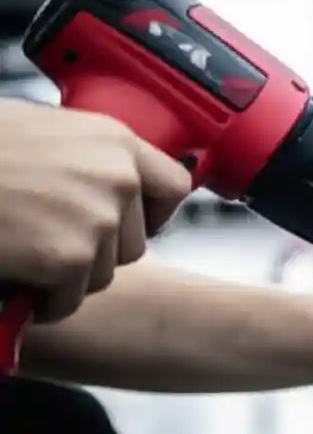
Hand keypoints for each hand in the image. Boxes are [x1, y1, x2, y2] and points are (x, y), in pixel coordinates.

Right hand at [0, 99, 191, 321]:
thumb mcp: (41, 134)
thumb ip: (86, 159)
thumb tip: (115, 190)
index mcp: (113, 139)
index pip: (174, 186)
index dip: (151, 214)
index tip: (125, 223)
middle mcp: (117, 176)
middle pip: (134, 243)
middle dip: (93, 251)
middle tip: (42, 238)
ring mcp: (96, 218)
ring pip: (101, 275)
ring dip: (65, 275)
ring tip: (20, 248)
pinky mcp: (68, 258)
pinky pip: (69, 299)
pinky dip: (40, 300)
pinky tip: (11, 272)